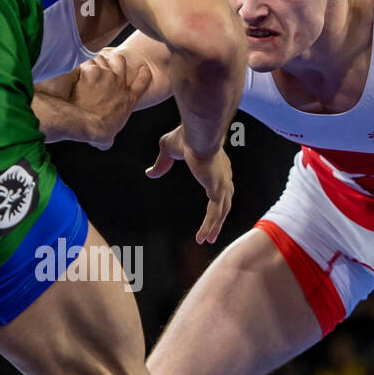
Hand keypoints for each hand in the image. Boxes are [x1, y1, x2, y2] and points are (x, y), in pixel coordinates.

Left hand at [67, 49, 152, 150]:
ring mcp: (107, 75)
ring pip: (104, 58)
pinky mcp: (92, 72)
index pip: (143, 81)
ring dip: (97, 61)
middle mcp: (120, 84)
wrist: (89, 124)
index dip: (144, 74)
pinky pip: (88, 61)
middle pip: (122, 61)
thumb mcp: (108, 138)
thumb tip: (105, 142)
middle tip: (106, 65)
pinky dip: (83, 64)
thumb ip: (109, 137)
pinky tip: (77, 70)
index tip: (143, 70)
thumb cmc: (99, 132)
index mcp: (129, 99)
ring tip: (89, 67)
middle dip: (114, 61)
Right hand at [147, 125, 233, 242]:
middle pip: (224, 202)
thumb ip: (162, 163)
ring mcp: (222, 184)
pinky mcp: (217, 190)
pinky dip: (210, 226)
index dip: (216, 199)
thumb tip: (149, 173)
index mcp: (216, 166)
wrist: (197, 134)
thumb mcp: (168, 150)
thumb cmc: (185, 136)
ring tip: (207, 240)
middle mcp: (223, 176)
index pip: (219, 186)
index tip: (213, 210)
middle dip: (218, 218)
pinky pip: (215, 214)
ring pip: (221, 211)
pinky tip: (202, 237)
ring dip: (214, 226)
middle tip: (213, 232)